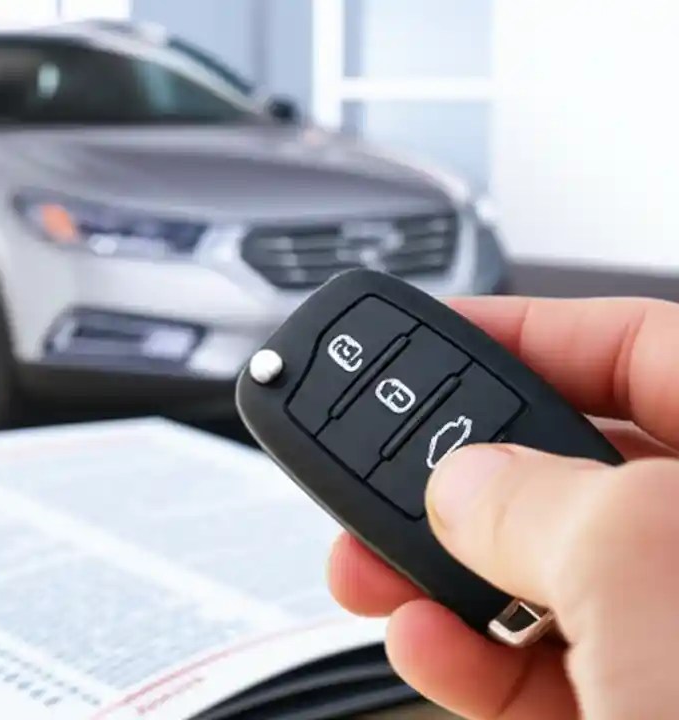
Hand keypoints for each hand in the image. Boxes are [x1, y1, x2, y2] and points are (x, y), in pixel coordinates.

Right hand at [328, 296, 678, 717]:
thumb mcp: (640, 562)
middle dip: (455, 474)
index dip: (531, 331)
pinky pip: (538, 663)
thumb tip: (461, 487)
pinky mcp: (640, 705)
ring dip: (433, 570)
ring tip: (367, 569)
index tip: (429, 340)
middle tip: (380, 472)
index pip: (646, 348)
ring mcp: (674, 631)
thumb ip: (536, 498)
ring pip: (536, 570)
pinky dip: (465, 651)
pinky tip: (423, 641)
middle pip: (567, 466)